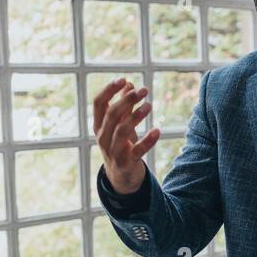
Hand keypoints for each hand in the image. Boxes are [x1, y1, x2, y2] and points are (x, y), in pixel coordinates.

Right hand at [93, 78, 159, 193]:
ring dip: (136, 116)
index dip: (109, 90)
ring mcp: (113, 151)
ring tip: (149, 105)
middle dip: (127, 100)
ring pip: (122, 131)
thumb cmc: (120, 145)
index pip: (98, 103)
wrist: (121, 176)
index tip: (123, 79)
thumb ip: (124, 106)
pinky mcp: (126, 163)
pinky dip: (147, 141)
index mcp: (99, 125)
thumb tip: (129, 84)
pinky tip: (157, 130)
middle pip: (112, 114)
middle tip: (144, 90)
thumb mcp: (120, 125)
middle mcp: (103, 137)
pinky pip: (137, 151)